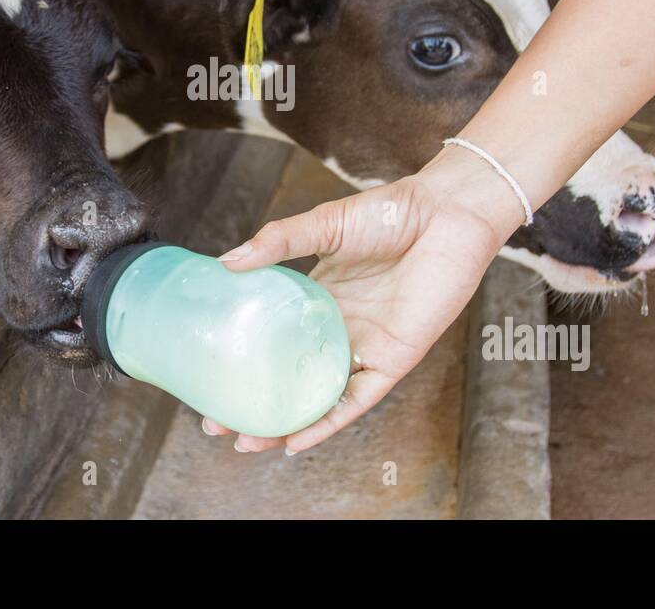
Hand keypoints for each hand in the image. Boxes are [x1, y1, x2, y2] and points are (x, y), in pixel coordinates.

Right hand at [210, 147, 524, 453]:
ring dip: (285, 423)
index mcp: (320, 298)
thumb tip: (226, 263)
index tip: (208, 377)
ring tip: (246, 443)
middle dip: (257, 402)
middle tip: (215, 423)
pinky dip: (328, 422)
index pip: (276, 338)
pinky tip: (296, 441)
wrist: (446, 214)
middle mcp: (341, 328)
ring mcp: (365, 346)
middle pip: (292, 375)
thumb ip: (278, 243)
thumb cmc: (391, 213)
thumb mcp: (323, 225)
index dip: (245, 360)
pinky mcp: (393, 358)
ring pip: (320, 397)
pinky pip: (357, 400)